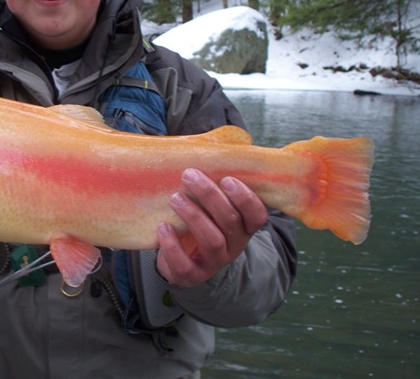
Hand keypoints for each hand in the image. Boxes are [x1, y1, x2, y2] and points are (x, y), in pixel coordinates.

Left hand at [156, 168, 267, 287]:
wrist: (184, 262)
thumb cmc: (200, 223)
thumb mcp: (212, 207)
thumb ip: (215, 183)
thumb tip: (214, 143)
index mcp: (243, 227)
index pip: (257, 215)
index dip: (245, 198)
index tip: (227, 179)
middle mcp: (233, 245)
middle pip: (230, 221)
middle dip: (210, 196)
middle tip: (189, 175)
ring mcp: (214, 262)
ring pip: (212, 240)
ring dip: (193, 215)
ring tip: (175, 198)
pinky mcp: (192, 275)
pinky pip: (185, 264)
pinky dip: (172, 244)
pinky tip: (163, 227)